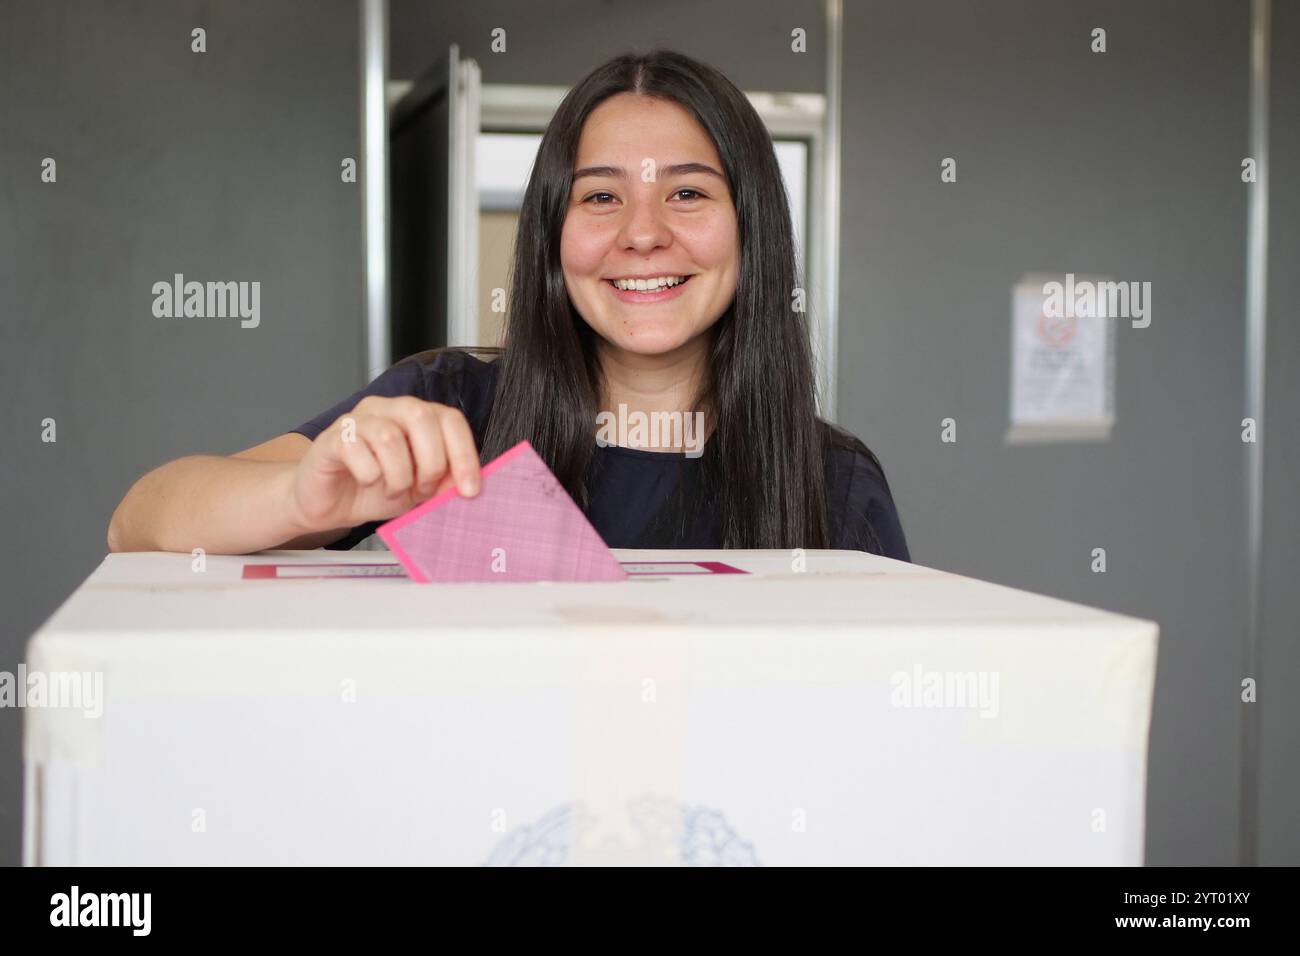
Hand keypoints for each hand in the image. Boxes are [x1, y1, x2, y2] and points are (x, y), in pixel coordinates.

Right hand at [289, 396, 480, 532]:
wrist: (331, 504)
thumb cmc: (376, 490)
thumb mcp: (420, 490)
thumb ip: (443, 482)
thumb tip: (466, 486)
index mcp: (415, 417)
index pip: (450, 419)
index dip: (464, 453)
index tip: (469, 490)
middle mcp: (387, 409)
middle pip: (421, 416)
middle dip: (432, 462)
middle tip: (424, 490)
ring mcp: (357, 420)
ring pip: (389, 436)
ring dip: (400, 474)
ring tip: (395, 491)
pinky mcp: (332, 438)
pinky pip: (356, 449)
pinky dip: (369, 475)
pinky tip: (368, 483)